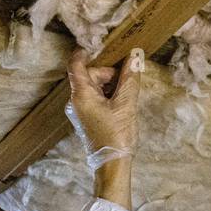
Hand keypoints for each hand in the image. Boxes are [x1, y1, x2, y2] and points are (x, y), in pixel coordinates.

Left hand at [65, 47, 139, 191]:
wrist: (112, 164)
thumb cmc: (117, 134)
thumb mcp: (126, 104)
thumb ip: (130, 78)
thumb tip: (135, 55)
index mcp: (81, 94)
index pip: (75, 64)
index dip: (85, 51)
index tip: (99, 46)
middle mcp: (76, 101)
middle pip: (89, 75)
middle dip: (108, 73)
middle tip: (126, 81)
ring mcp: (80, 110)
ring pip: (94, 87)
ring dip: (110, 86)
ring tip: (126, 97)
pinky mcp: (87, 118)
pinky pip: (95, 98)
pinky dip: (108, 96)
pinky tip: (121, 105)